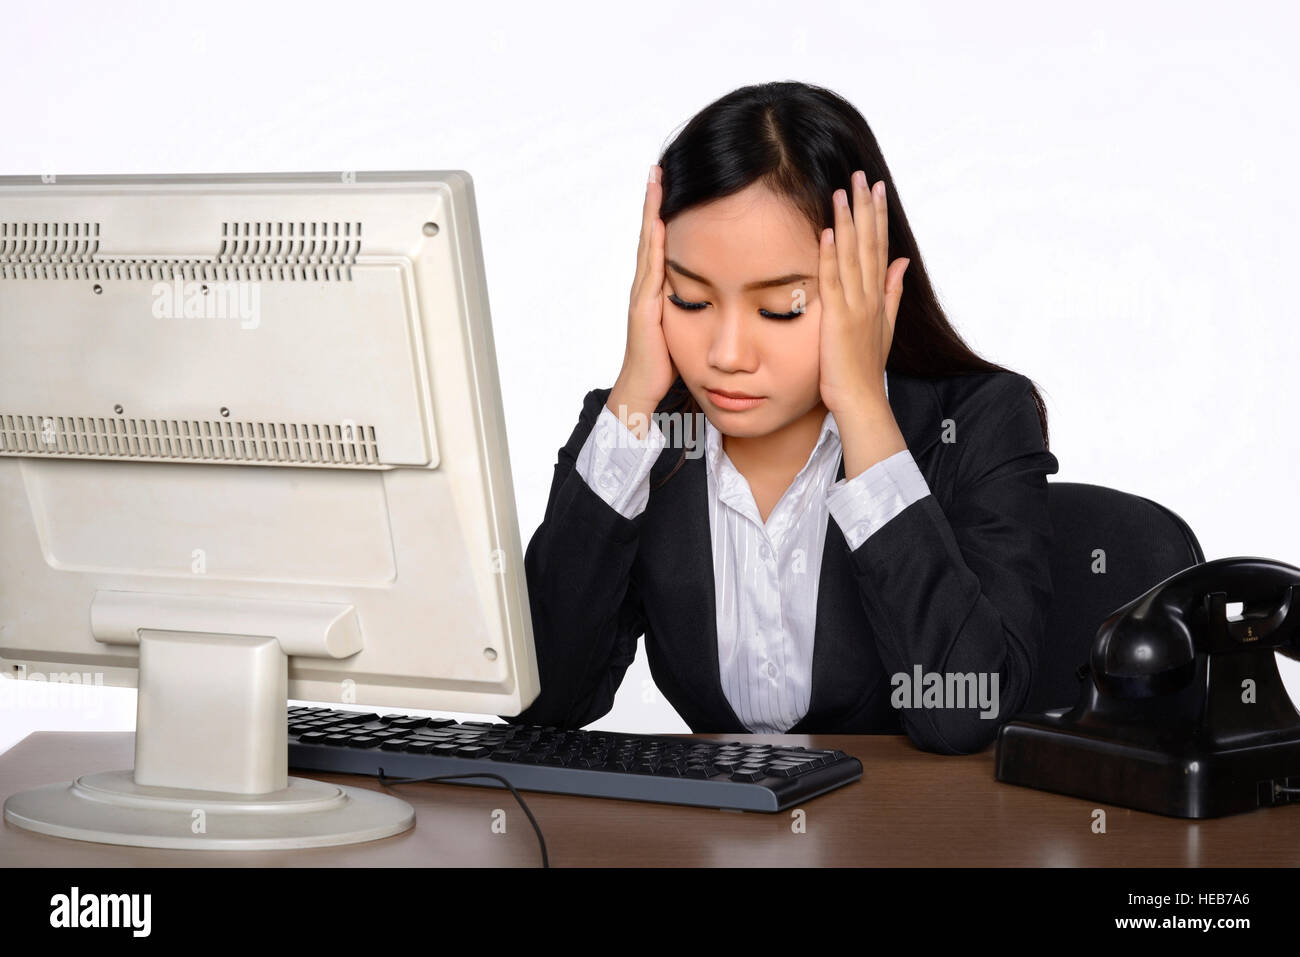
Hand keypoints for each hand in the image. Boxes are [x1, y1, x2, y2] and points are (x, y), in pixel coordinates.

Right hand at [609, 164, 676, 436]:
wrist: (645, 394)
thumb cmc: (670, 367)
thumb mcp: (692, 330)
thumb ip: (702, 309)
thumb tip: (726, 295)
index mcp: (661, 291)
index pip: (664, 244)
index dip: (666, 214)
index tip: (674, 184)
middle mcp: (648, 287)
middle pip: (652, 235)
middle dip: (656, 202)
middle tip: (660, 168)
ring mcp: (643, 295)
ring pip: (649, 245)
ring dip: (652, 212)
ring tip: (656, 181)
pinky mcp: (645, 308)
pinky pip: (651, 268)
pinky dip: (653, 243)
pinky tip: (659, 221)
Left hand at [817, 171, 909, 418]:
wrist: (861, 398)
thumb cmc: (866, 368)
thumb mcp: (884, 325)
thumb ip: (892, 292)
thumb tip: (901, 262)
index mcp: (879, 296)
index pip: (880, 247)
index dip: (878, 216)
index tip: (877, 188)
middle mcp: (870, 296)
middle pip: (869, 243)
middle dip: (866, 208)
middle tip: (862, 175)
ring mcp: (856, 305)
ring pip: (853, 255)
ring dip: (848, 221)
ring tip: (844, 190)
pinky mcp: (838, 317)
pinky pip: (834, 280)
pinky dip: (831, 255)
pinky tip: (829, 231)